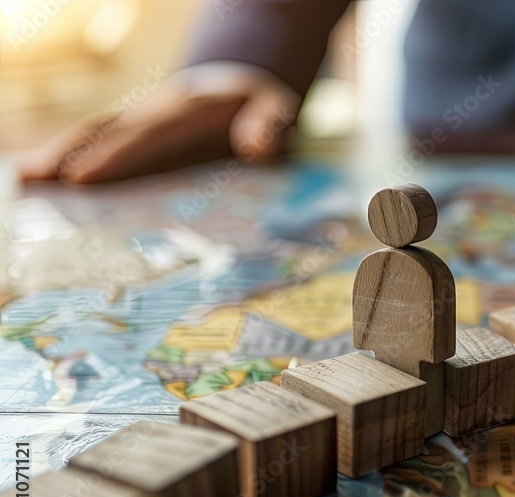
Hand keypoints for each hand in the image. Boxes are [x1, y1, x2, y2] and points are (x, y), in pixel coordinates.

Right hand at [19, 69, 299, 183]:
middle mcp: (153, 114)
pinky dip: (68, 154)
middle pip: (108, 135)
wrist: (242, 84)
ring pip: (94, 135)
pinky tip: (40, 174)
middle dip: (73, 157)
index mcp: (185, 114)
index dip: (115, 157)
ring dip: (60, 155)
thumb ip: (268, 127)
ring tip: (26, 179)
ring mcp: (139, 121)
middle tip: (37, 181)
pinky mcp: (133, 132)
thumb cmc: (261, 107)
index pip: (146, 138)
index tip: (83, 176)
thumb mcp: (275, 112)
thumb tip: (256, 148)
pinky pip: (97, 140)